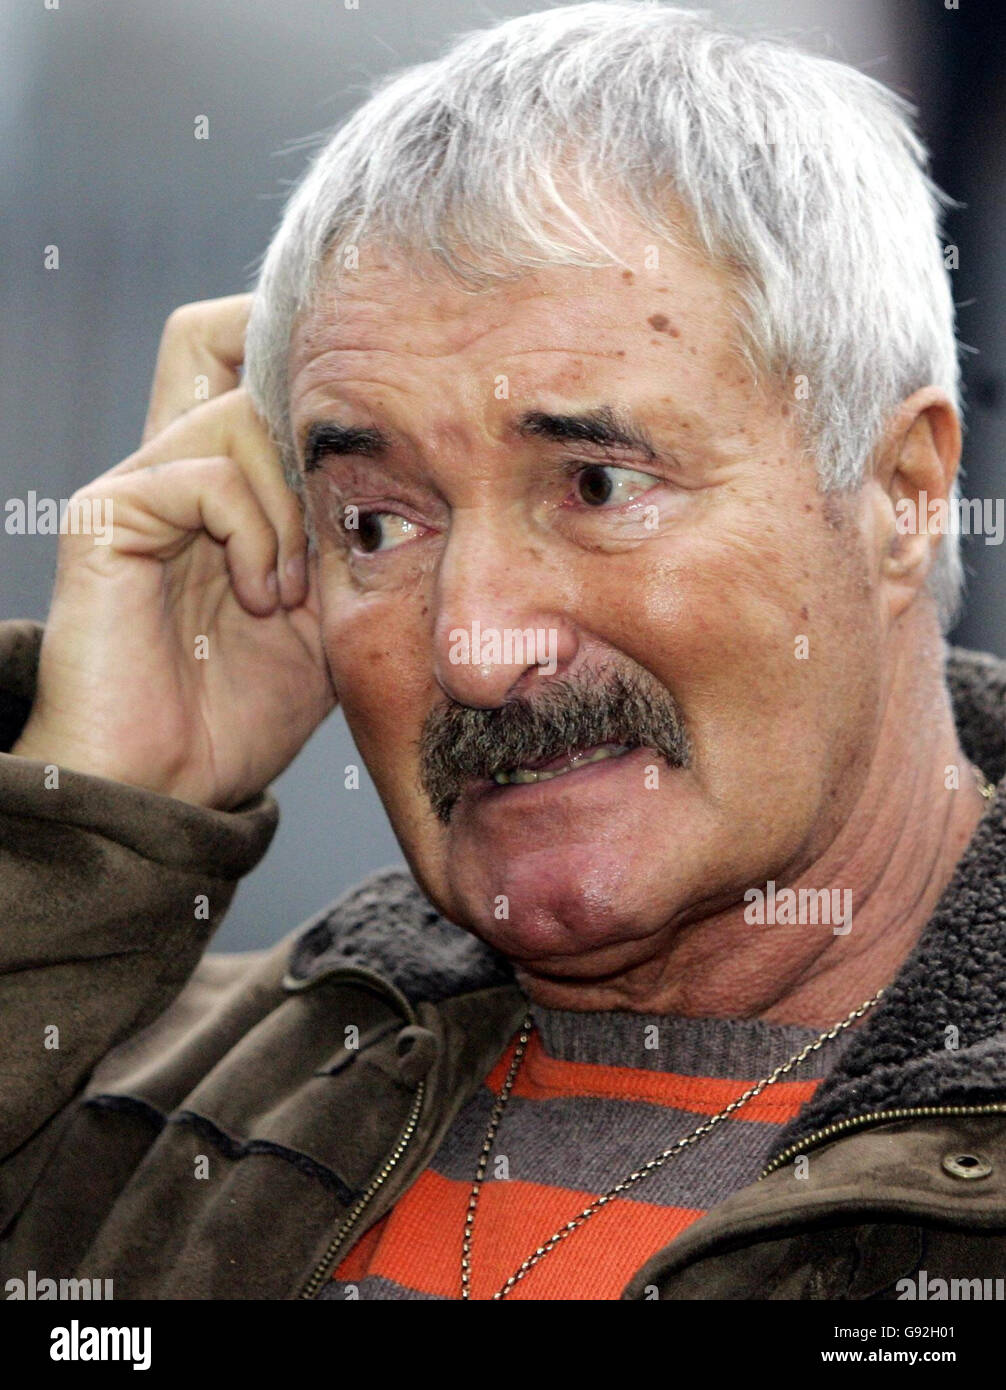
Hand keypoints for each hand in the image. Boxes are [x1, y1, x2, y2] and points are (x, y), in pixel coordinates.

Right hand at [12, 295, 336, 809]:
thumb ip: (350, 534)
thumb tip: (420, 475)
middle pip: (216, 334)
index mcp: (218, 481)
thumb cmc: (245, 709)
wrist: (169, 785)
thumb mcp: (328, 612)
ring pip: (238, 416)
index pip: (241, 356)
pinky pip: (204, 473)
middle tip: (337, 500)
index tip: (381, 422)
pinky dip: (255, 535)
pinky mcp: (108, 516)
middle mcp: (170, 463)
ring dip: (291, 507)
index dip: (302, 355)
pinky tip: (261, 598)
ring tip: (291, 592)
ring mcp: (137, 485)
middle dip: (300, 403)